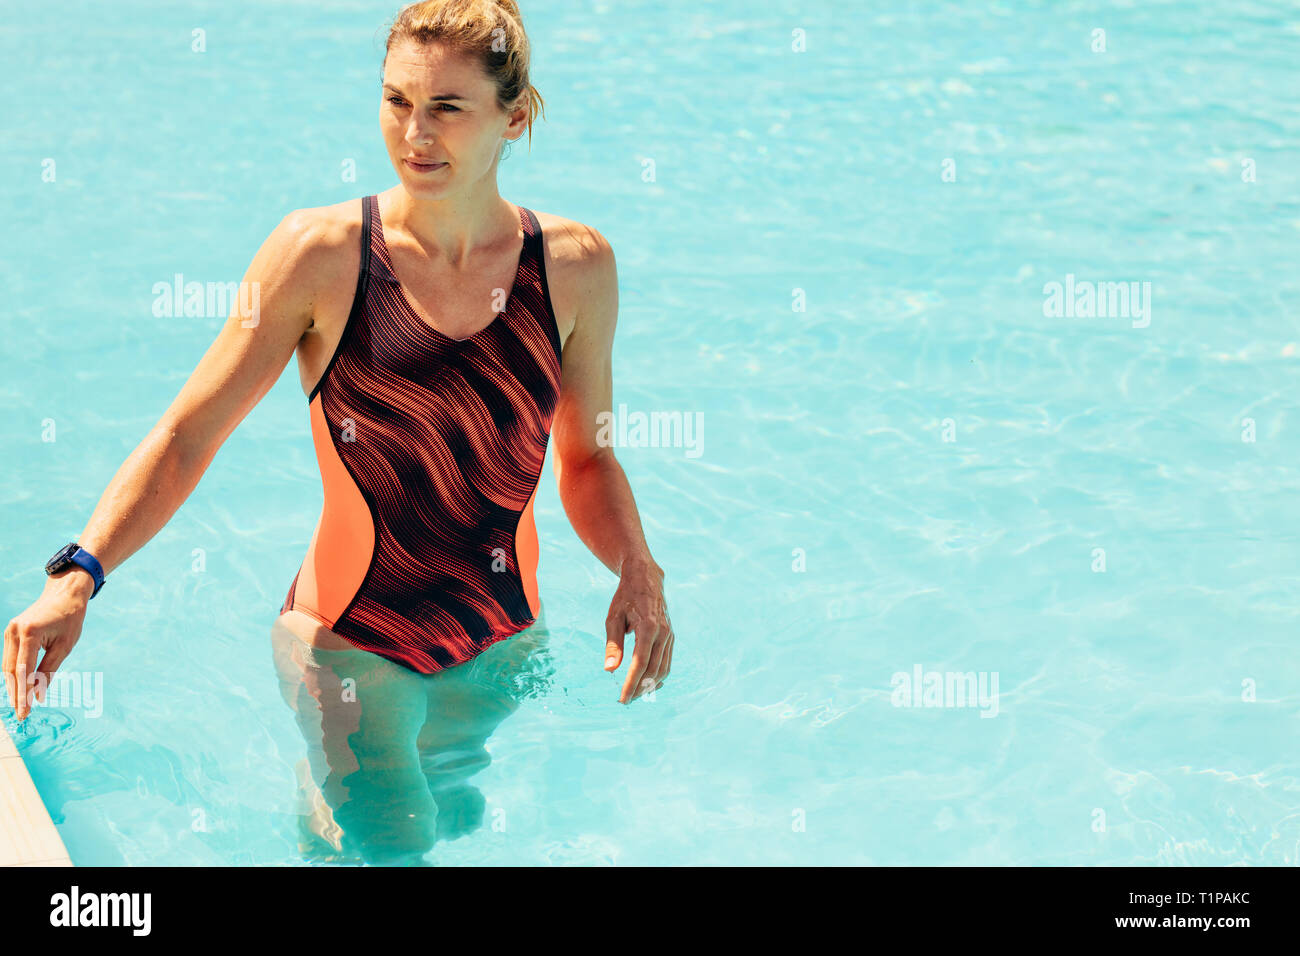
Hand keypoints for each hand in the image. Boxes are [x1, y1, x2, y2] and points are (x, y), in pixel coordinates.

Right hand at [3, 571, 92, 719]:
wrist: (65, 593)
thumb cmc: (70, 618)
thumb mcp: (64, 646)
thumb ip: (49, 670)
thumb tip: (38, 695)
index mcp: (29, 633)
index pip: (23, 671)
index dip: (23, 694)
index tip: (25, 712)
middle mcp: (14, 631)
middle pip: (11, 671)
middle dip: (16, 694)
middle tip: (22, 714)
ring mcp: (10, 631)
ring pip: (7, 666)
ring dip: (13, 686)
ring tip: (20, 705)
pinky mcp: (11, 632)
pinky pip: (10, 658)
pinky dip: (14, 674)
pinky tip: (19, 688)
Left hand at [604, 557, 671, 702]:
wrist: (646, 578)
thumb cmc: (626, 596)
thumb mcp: (613, 617)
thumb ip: (613, 644)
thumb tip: (610, 669)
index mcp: (648, 626)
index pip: (640, 662)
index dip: (631, 683)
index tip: (622, 698)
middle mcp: (663, 633)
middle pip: (653, 670)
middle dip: (639, 688)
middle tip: (624, 701)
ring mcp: (670, 635)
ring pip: (663, 669)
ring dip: (649, 685)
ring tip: (634, 695)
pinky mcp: (671, 637)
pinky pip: (666, 662)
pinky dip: (658, 676)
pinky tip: (646, 684)